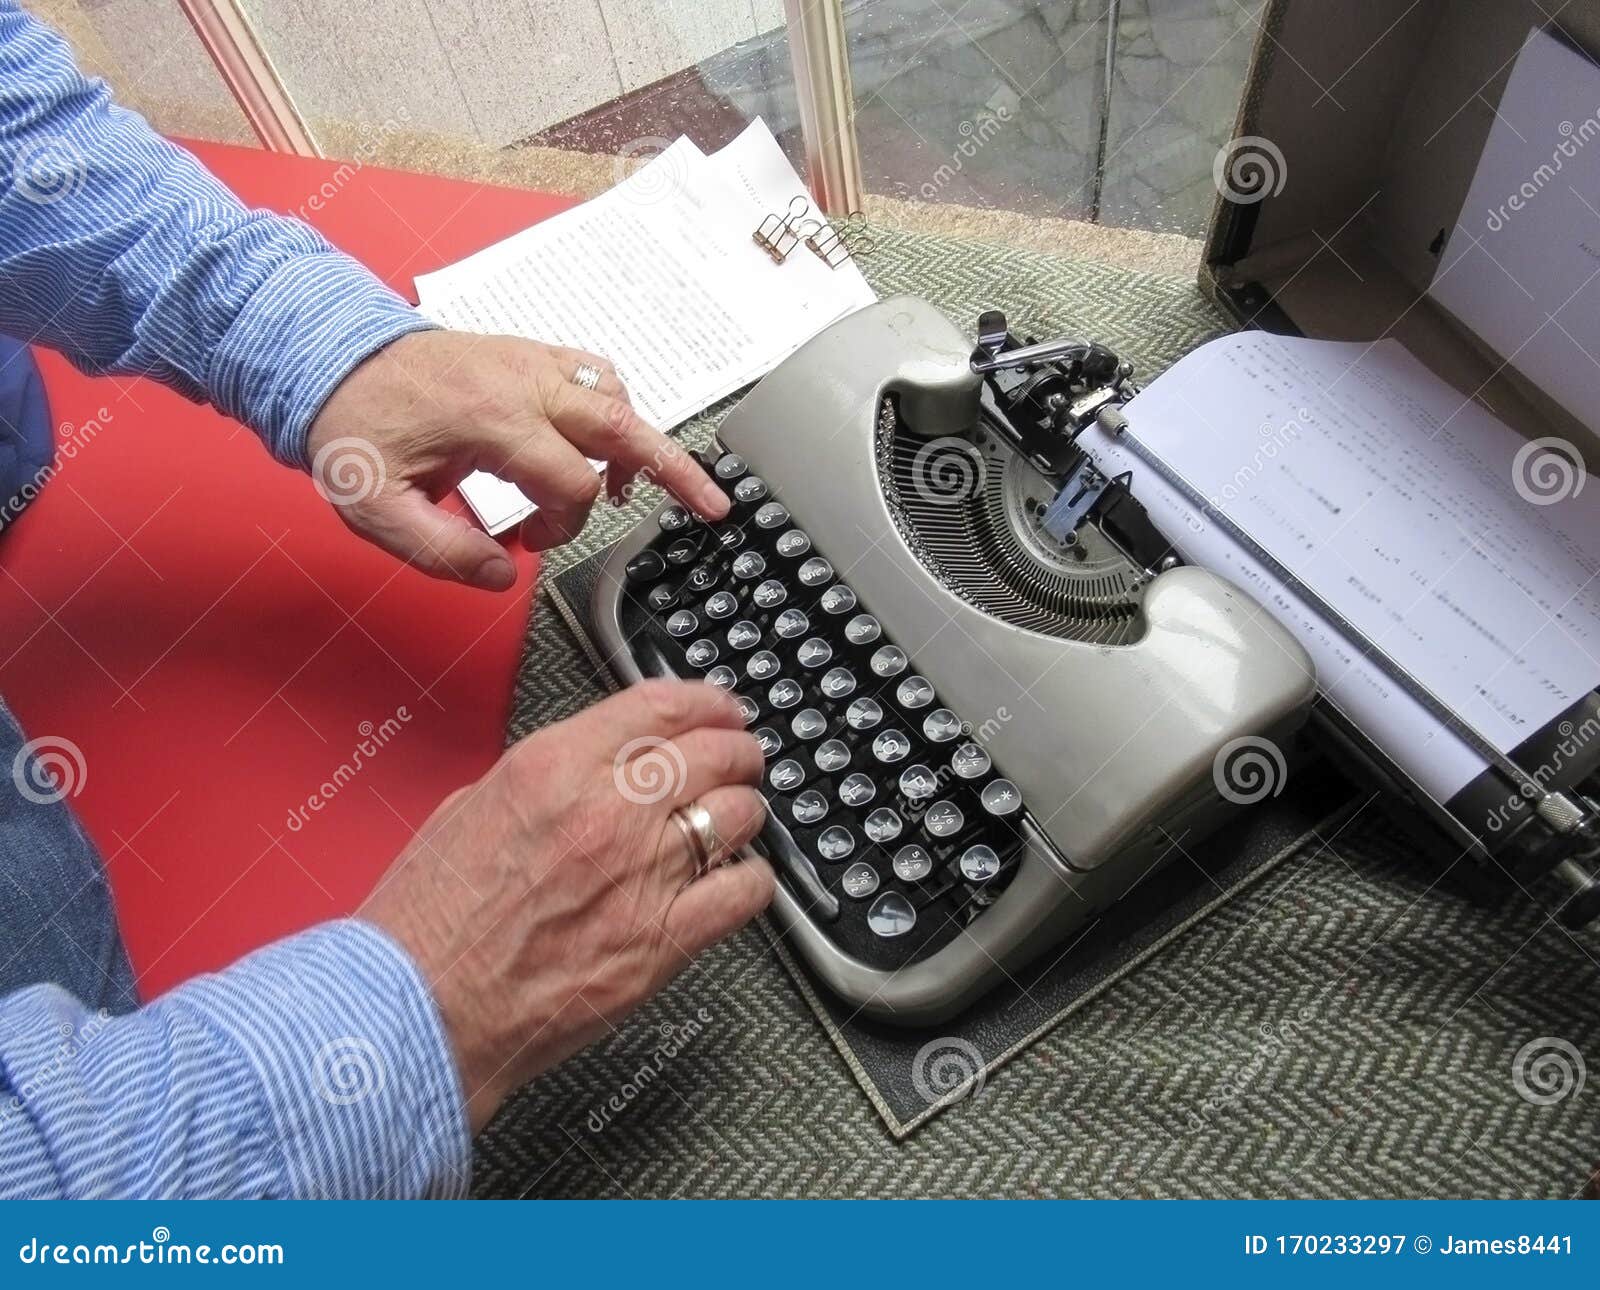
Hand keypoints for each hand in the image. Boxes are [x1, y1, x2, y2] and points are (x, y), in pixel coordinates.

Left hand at [305, 331, 728, 590]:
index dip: (564, 527)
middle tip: (713, 507)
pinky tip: (607, 440)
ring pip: (616, 395)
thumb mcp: (374, 506)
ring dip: (641, 441)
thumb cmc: (352, 426)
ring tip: (652, 484)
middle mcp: (524, 383)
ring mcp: (529, 362)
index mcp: (493, 420)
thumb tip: (502, 575)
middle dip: (675, 470)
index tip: (531, 543)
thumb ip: (439, 550)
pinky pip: (593, 372)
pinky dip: (615, 406)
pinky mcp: (526, 354)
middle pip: (624, 427)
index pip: (571, 484)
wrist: (325, 355)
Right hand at [360, 680, 773, 1131]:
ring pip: (739, 815)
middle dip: (738, 751)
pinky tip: (737, 881)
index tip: (721, 708)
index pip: (661, 707)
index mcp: (552, 768)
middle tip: (741, 760)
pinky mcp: (660, 942)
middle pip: (714, 753)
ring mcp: (640, 876)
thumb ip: (543, 778)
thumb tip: (592, 765)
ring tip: (737, 820)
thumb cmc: (427, 922)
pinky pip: (743, 893)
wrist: (414, 1009)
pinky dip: (753, 880)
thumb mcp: (469, 808)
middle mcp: (606, 812)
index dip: (707, 701)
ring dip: (745, 812)